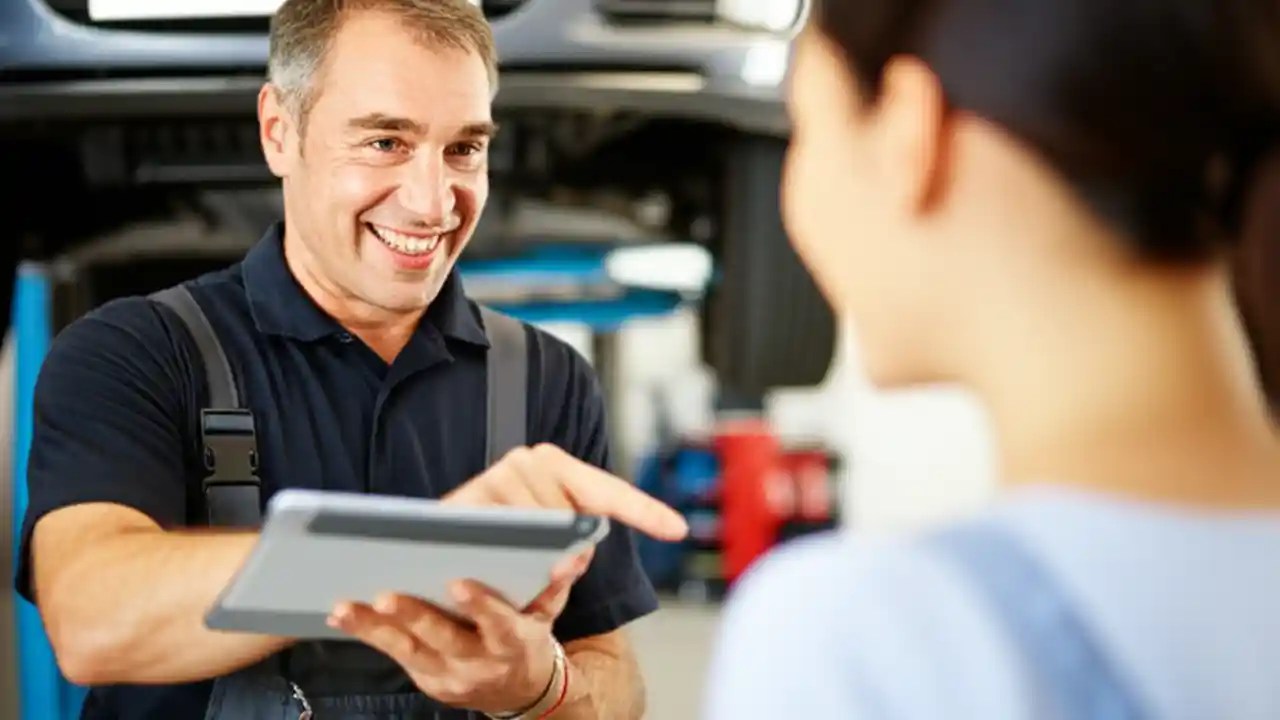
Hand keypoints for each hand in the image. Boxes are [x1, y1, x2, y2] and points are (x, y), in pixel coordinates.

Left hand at [329, 550, 592, 712]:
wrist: (521, 691)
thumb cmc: (530, 637)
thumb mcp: (549, 614)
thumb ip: (556, 583)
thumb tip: (573, 553)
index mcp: (513, 643)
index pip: (498, 625)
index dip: (479, 606)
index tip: (458, 584)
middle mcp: (479, 664)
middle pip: (444, 639)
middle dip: (415, 617)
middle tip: (387, 595)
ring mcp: (449, 676)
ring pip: (408, 650)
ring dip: (376, 628)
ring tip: (347, 606)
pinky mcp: (426, 679)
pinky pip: (393, 654)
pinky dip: (366, 635)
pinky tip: (343, 614)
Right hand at [446, 443, 688, 541]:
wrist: (450, 563)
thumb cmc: (509, 555)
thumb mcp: (550, 557)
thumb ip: (571, 557)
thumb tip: (574, 558)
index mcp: (558, 466)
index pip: (609, 493)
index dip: (645, 512)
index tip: (677, 530)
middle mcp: (529, 460)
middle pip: (569, 513)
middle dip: (567, 547)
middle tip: (548, 566)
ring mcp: (499, 475)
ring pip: (537, 521)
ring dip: (536, 551)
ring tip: (521, 563)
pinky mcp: (466, 497)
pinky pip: (501, 527)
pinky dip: (508, 547)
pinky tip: (510, 561)